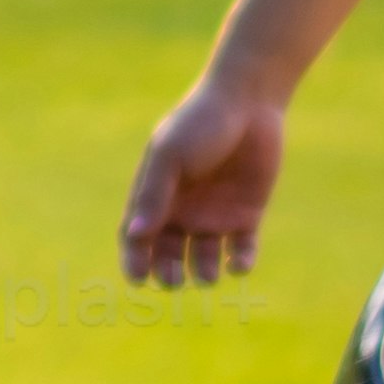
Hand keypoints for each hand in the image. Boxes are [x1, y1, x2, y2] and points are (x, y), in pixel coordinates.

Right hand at [122, 76, 286, 289]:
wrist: (249, 103)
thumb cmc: (200, 123)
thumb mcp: (171, 156)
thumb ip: (154, 193)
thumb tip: (136, 234)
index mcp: (157, 195)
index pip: (138, 236)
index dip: (134, 260)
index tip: (138, 279)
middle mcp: (183, 210)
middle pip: (168, 254)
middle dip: (168, 272)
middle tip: (174, 281)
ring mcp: (216, 214)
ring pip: (204, 258)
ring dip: (203, 272)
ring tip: (207, 274)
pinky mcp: (247, 214)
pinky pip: (241, 249)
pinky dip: (240, 263)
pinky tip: (237, 264)